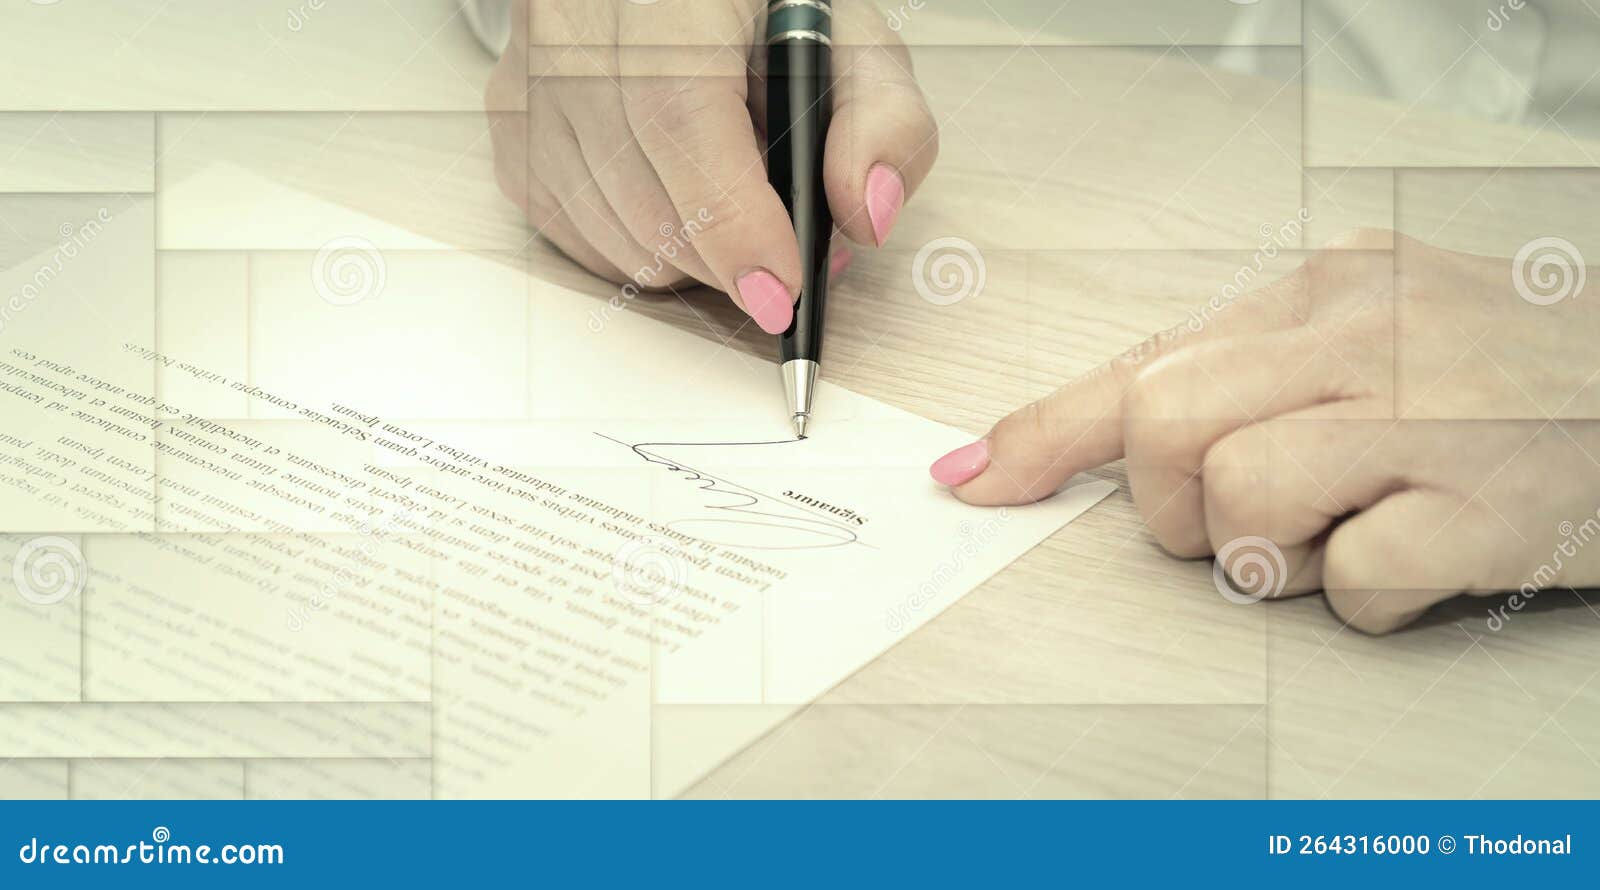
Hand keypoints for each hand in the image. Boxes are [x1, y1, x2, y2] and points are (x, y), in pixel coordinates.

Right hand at [485, 0, 938, 332]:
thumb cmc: (767, 11)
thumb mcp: (855, 46)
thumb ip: (885, 122)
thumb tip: (866, 213)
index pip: (675, 110)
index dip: (729, 217)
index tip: (779, 289)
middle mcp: (575, 17)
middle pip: (637, 182)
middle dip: (724, 257)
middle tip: (786, 263)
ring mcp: (529, 72)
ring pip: (603, 225)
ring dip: (688, 259)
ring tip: (743, 214)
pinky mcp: (510, 121)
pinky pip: (574, 232)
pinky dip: (641, 249)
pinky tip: (681, 204)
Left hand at [931, 231, 1599, 632]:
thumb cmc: (1504, 379)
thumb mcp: (1369, 341)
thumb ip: (1243, 381)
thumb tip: (1069, 444)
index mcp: (1326, 290)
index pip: (1146, 363)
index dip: (1045, 433)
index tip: (977, 480)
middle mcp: (1368, 334)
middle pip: (1165, 426)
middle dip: (1171, 505)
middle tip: (1240, 518)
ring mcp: (1431, 414)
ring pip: (1241, 498)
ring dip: (1270, 552)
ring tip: (1347, 529)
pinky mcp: (1489, 503)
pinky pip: (1354, 580)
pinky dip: (1368, 593)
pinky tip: (1421, 554)